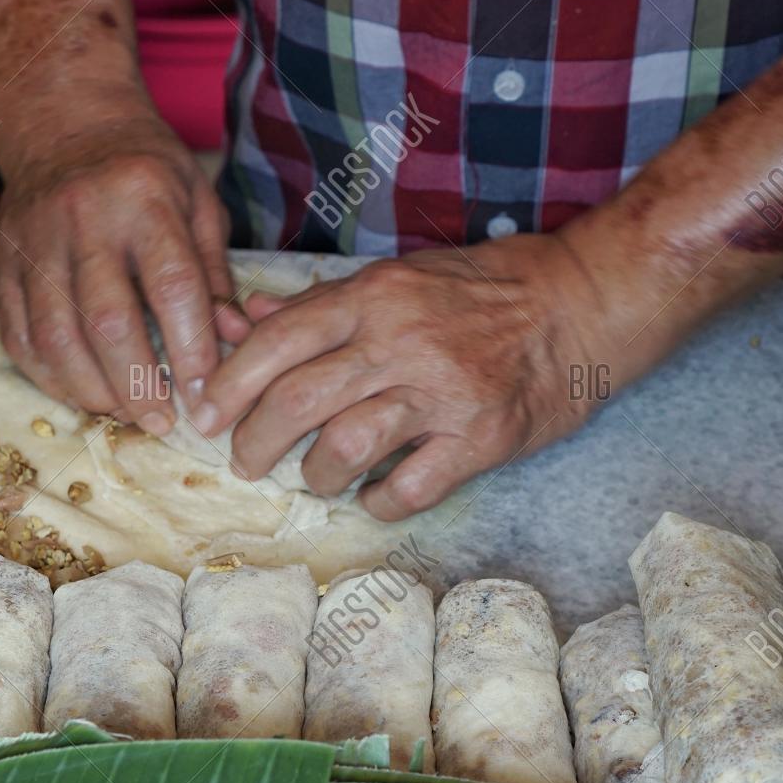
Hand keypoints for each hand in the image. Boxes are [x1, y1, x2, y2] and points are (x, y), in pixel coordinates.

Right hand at [0, 97, 247, 432]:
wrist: (63, 121)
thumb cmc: (144, 168)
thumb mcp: (197, 202)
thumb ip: (215, 274)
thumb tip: (237, 343)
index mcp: (143, 198)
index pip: (172, 287)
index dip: (191, 352)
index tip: (206, 399)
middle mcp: (82, 218)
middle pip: (108, 321)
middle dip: (138, 386)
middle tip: (163, 424)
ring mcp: (32, 241)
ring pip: (55, 336)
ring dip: (91, 390)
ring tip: (124, 413)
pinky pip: (18, 336)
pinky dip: (49, 377)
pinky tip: (80, 393)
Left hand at [193, 233, 611, 520]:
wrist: (580, 302)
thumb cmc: (479, 291)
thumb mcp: (395, 279)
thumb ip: (316, 305)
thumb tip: (242, 320)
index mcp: (374, 297)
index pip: (278, 341)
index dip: (228, 384)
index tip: (202, 415)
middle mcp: (402, 341)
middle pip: (297, 401)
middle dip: (255, 442)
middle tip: (246, 462)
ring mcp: (443, 392)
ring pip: (345, 447)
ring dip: (316, 476)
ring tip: (317, 479)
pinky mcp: (481, 437)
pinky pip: (408, 488)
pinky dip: (378, 504)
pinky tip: (374, 498)